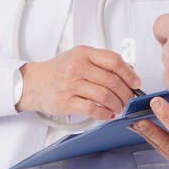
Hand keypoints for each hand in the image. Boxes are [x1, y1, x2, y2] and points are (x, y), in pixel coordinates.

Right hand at [16, 46, 140, 119]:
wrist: (32, 82)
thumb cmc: (57, 70)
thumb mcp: (78, 57)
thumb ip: (100, 61)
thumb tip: (128, 70)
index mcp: (83, 53)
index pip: (113, 60)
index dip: (129, 73)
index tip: (135, 82)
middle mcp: (78, 67)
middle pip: (112, 80)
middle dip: (126, 93)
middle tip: (129, 99)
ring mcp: (72, 84)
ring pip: (105, 95)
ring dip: (117, 104)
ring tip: (119, 107)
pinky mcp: (66, 102)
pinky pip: (92, 109)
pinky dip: (104, 114)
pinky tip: (107, 114)